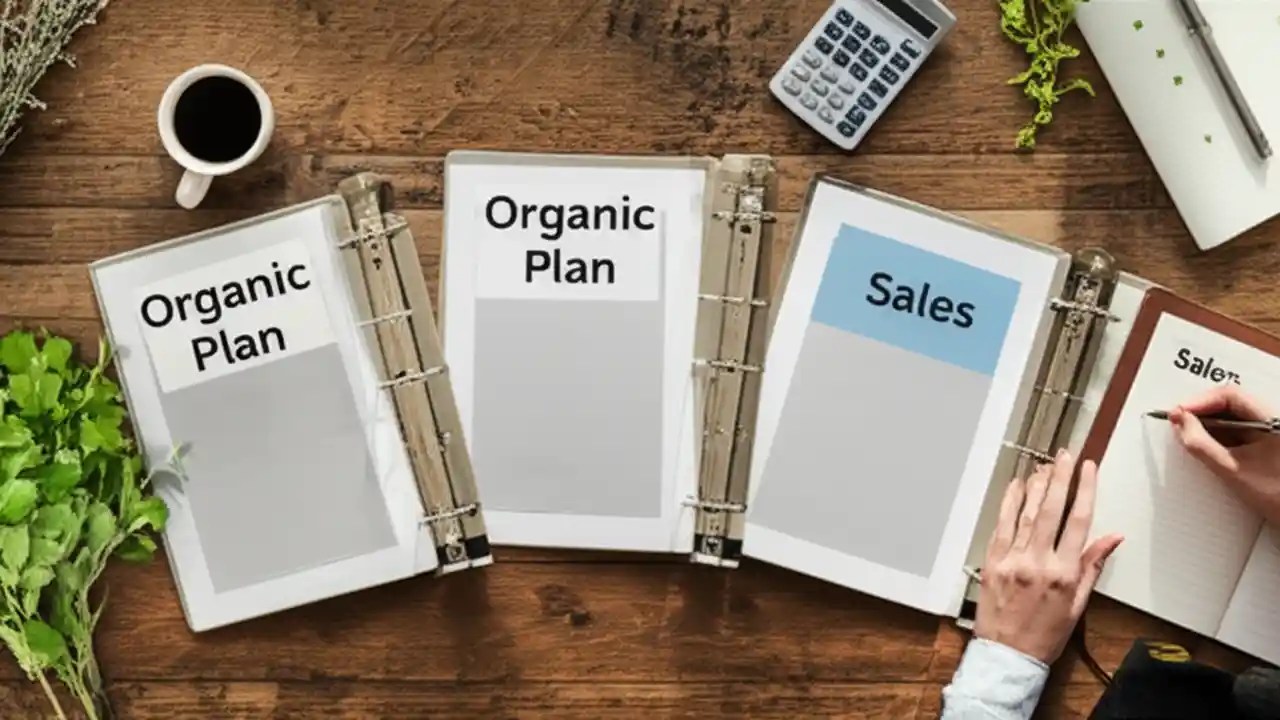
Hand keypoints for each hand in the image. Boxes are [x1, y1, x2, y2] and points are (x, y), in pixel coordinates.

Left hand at [975, 450, 1123, 663]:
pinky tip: (1016, 486)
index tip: (1088, 468)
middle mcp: (1037, 563)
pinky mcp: (992, 562)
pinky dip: (1009, 503)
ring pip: (1025, 513)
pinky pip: (1001, 525)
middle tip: (1066, 455)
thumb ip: (1093, 566)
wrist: (1008, 655)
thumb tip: (1113, 537)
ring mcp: (1011, 560)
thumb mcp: (1078, 604)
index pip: (1078, 521)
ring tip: (1045, 464)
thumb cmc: (1045, 634)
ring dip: (1036, 485)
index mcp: (1063, 573)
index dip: (1084, 490)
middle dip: (1060, 478)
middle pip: (1050, 510)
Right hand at [1168, 386, 1279, 526]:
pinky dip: (1218, 436)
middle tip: (1178, 422)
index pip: (1231, 396)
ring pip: (1232, 417)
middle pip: (1230, 404)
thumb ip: (1202, 444)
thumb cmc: (1277, 498)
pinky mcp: (1265, 444)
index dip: (1200, 401)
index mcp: (1272, 420)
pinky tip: (1206, 446)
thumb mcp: (1232, 470)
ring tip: (1188, 434)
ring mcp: (1270, 433)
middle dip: (1201, 411)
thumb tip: (1180, 422)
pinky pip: (1237, 432)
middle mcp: (1273, 421)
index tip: (1179, 413)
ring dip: (1208, 424)